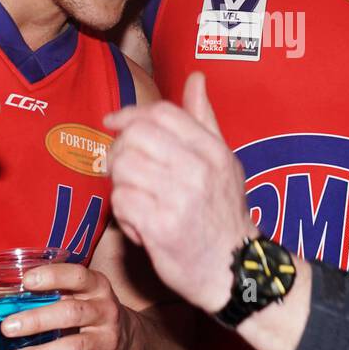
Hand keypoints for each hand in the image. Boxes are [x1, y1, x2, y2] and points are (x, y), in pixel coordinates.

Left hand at [2, 264, 134, 349]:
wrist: (127, 343)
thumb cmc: (85, 313)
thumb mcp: (73, 296)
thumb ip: (37, 295)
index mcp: (96, 287)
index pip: (78, 276)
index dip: (53, 276)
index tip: (26, 281)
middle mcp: (105, 312)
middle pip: (71, 314)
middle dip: (37, 320)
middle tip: (7, 328)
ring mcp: (106, 342)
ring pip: (72, 349)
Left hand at [105, 72, 255, 313]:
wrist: (233, 271)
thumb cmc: (222, 215)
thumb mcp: (223, 163)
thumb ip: (204, 120)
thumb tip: (196, 78)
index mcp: (213, 151)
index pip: (163, 113)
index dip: (131, 115)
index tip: (114, 124)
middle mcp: (199, 170)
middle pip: (137, 136)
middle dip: (120, 150)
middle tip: (123, 169)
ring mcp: (181, 198)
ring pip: (124, 168)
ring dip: (121, 185)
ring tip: (136, 200)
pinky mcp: (162, 227)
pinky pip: (122, 202)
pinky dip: (123, 215)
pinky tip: (139, 225)